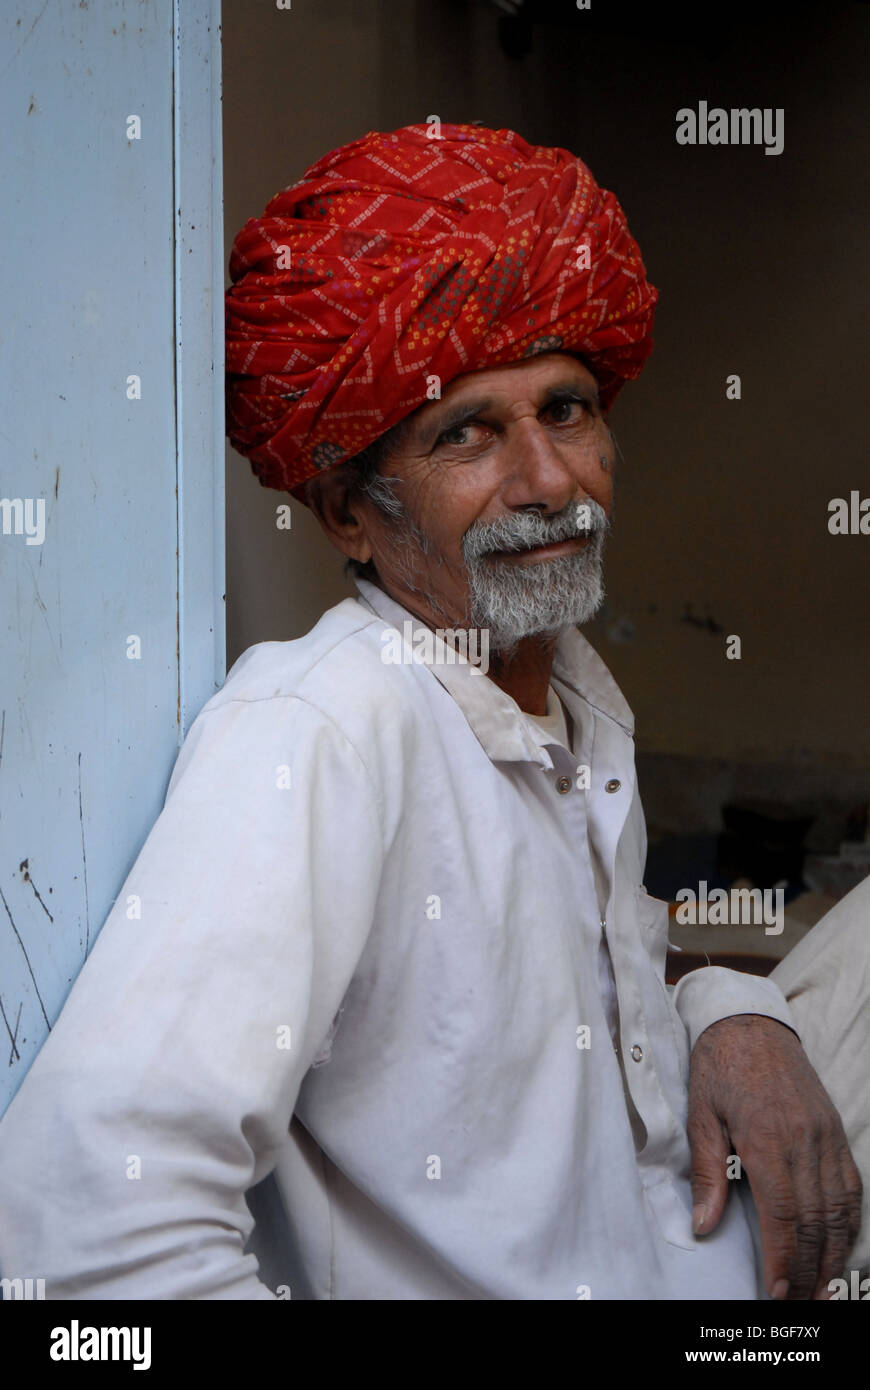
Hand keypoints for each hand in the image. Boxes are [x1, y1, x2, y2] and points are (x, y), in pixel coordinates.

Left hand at [687, 1013, 862, 1299]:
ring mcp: (825, 1136)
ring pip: (840, 1208)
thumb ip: (706, 1173)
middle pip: (816, 1220)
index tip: (778, 1293)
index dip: (784, 1259)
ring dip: (834, 1254)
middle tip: (799, 1304)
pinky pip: (851, 1186)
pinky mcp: (835, 1131)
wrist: (751, 1022)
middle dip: (809, 1269)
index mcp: (767, 1138)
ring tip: (822, 1290)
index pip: (782, 1213)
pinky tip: (840, 1246)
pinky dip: (849, 1222)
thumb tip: (703, 1227)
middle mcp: (803, 1140)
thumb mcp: (700, 1114)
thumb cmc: (719, 1067)